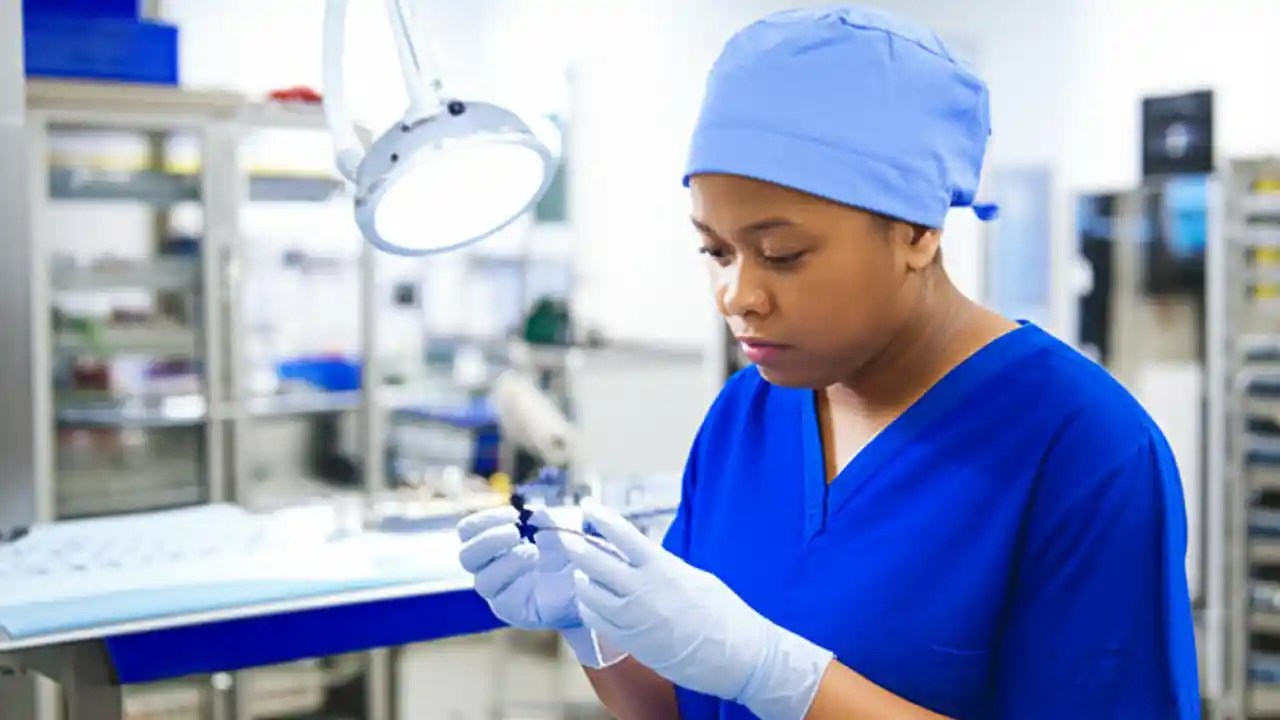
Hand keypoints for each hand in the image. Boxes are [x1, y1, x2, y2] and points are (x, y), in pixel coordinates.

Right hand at [456, 505, 624, 667]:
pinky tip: (535, 565)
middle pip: (466, 556)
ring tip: (532, 552)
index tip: (513, 513)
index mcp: (496, 546)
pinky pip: (499, 599)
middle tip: (515, 532)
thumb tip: (531, 513)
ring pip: (480, 580)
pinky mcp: (512, 611)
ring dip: (505, 559)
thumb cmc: (573, 553)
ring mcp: (501, 593)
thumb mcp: (557, 528)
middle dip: (488, 539)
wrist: (597, 581)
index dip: (485, 519)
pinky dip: (514, 576)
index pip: (469, 532)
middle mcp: (493, 570)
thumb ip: (541, 518)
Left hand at [561, 503, 833, 719]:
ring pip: (589, 593)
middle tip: (565, 536)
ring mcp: (633, 619)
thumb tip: (638, 555)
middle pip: (594, 562)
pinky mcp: (630, 642)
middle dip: (575, 546)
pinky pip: (596, 620)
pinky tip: (589, 600)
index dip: (601, 520)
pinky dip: (588, 606)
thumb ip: (662, 566)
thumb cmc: (721, 613)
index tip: (588, 509)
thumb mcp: (694, 577)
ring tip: (581, 571)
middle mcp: (642, 592)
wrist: (734, 656)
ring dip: (581, 578)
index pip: (622, 536)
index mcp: (662, 569)